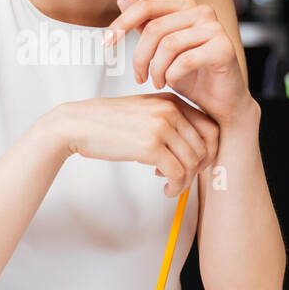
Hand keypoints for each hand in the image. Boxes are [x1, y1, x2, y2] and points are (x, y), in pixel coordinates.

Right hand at [52, 93, 219, 196]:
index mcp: (171, 100)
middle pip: (204, 146)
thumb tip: (194, 150)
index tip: (197, 164)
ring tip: (171, 186)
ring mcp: (161, 127)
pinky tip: (165, 189)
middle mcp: (170, 110)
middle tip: (182, 177)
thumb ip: (169, 123)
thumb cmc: (108, 122)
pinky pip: (177, 173)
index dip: (210, 150)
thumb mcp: (144, 112)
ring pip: (192, 162)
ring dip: (184, 181)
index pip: (210, 127)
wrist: (78, 124)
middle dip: (198, 168)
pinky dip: (175, 187)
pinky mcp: (150, 146)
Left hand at [103, 0, 251, 125]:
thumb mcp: (162, 50)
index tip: (107, 43)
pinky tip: (171, 84)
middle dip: (140, 57)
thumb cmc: (192, 76)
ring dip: (156, 69)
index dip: (122, 23)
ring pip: (168, 45)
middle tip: (139, 78)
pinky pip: (185, 60)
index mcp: (186, 6)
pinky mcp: (224, 48)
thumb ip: (145, 25)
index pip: (146, 5)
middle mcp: (203, 12)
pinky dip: (172, 76)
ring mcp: (215, 29)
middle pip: (155, 28)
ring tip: (157, 82)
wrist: (222, 102)